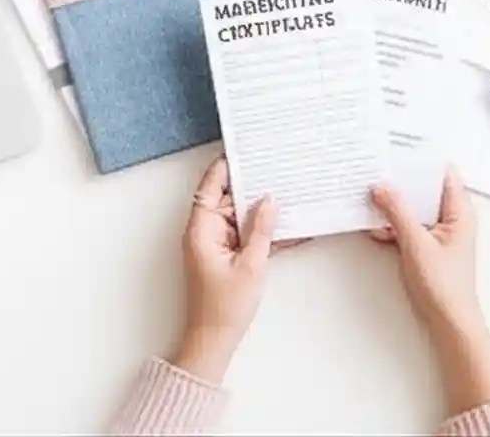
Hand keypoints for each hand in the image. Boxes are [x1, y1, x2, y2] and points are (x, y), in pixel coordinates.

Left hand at [170, 156, 306, 382]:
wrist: (214, 340)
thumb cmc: (224, 308)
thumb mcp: (251, 264)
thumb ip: (261, 228)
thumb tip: (268, 200)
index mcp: (201, 229)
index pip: (211, 185)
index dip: (227, 165)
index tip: (245, 149)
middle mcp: (204, 232)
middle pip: (229, 198)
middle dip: (253, 187)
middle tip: (278, 172)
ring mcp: (214, 243)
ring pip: (240, 216)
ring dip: (262, 211)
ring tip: (288, 196)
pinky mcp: (225, 254)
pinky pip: (244, 234)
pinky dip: (261, 231)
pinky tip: (285, 227)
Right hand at [369, 169, 489, 412]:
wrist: (450, 323)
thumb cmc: (444, 287)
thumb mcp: (415, 243)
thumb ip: (397, 212)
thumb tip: (382, 187)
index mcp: (460, 211)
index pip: (441, 172)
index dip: (420, 159)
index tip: (397, 149)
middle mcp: (453, 218)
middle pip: (424, 189)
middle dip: (400, 182)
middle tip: (377, 170)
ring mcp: (440, 233)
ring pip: (414, 208)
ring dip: (393, 206)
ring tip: (370, 197)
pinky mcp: (427, 247)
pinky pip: (408, 226)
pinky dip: (393, 225)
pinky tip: (375, 227)